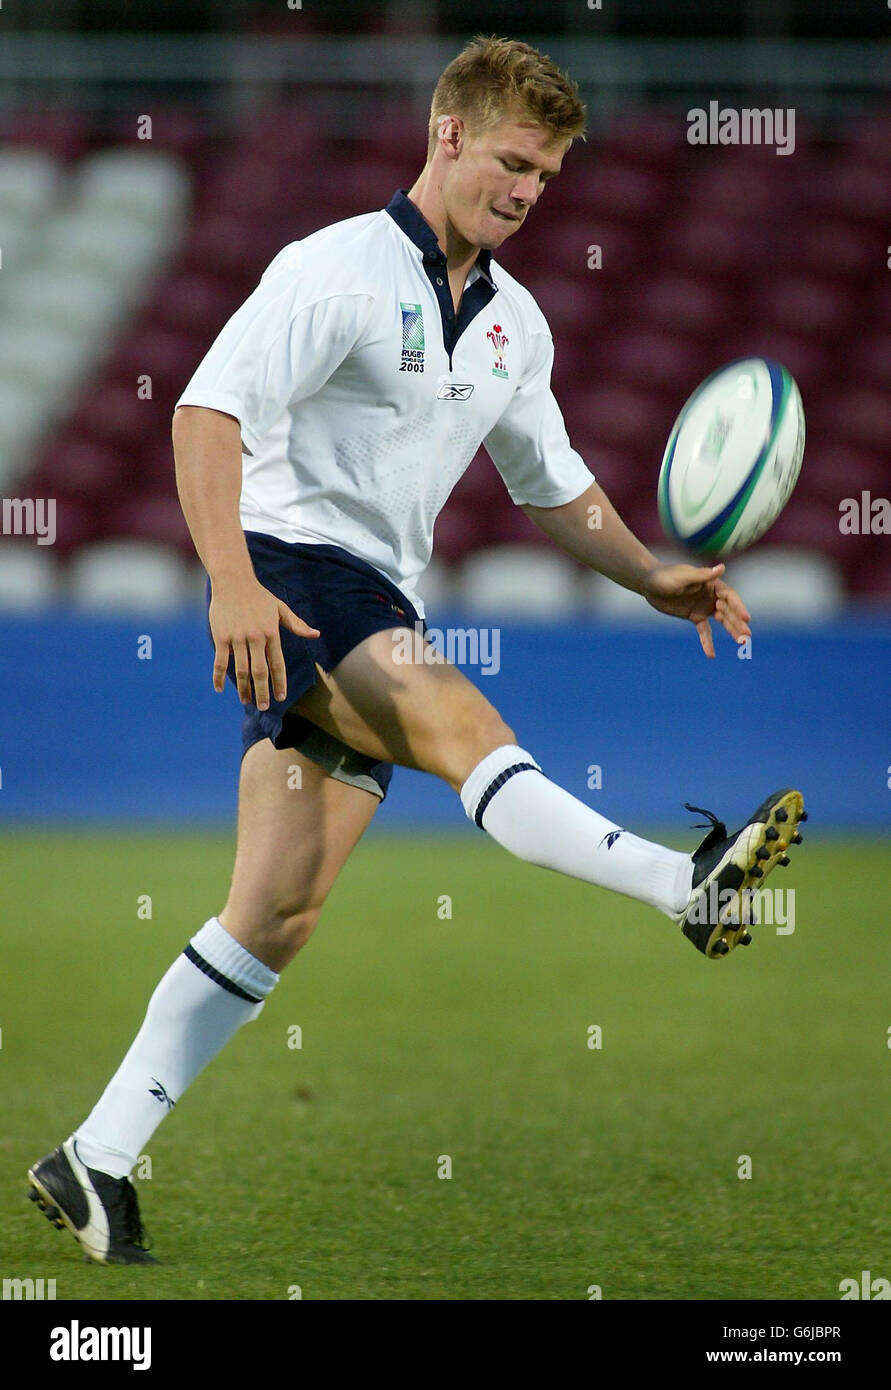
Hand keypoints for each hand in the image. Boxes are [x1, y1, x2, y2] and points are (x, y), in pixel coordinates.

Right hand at [209, 577, 319, 709]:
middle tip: (263, 707)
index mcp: (272, 632)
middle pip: (260, 672)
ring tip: (246, 701)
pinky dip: (219, 677)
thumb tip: (316, 634)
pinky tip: (220, 689)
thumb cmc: (259, 596)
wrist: (233, 581)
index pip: (277, 664)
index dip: (279, 682)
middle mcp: (256, 637)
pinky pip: (221, 662)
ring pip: (241, 670)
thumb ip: (297, 624)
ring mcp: (238, 638)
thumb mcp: (281, 608)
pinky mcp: (222, 637)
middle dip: (263, 692)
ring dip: (244, 689)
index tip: (281, 697)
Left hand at [642, 561, 750, 658]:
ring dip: (732, 631)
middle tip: (747, 637)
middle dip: (738, 623)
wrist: (649, 584)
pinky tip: (711, 655)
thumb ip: (701, 575)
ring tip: (742, 643)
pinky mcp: (695, 617)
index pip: (730, 596)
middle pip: (729, 611)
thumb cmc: (665, 576)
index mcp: (712, 583)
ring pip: (722, 621)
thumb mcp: (683, 576)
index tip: (746, 618)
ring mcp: (704, 607)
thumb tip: (722, 568)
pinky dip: (708, 642)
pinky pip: (704, 631)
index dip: (739, 607)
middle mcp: (712, 595)